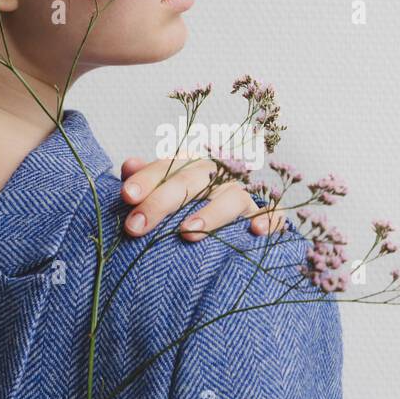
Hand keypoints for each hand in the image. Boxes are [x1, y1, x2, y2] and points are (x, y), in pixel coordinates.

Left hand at [119, 155, 287, 241]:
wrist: (232, 215)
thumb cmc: (189, 205)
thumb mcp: (166, 189)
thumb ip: (148, 179)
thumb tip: (127, 166)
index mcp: (190, 167)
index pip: (166, 167)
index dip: (146, 180)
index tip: (126, 196)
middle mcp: (218, 177)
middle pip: (192, 182)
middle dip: (162, 202)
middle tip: (135, 227)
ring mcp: (243, 197)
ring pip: (232, 197)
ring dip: (211, 213)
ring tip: (187, 232)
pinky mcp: (267, 217)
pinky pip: (273, 216)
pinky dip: (267, 220)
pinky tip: (254, 231)